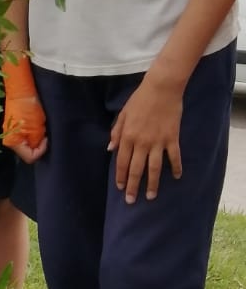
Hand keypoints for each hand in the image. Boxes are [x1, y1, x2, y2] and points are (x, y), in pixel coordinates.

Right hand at [1, 55, 46, 162]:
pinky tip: (38, 123)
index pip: (30, 157)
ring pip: (28, 143)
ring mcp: (12, 132)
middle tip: (45, 133)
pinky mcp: (15, 125)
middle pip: (28, 151)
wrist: (22, 89)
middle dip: (38, 144)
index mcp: (12, 143)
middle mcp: (10, 140)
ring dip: (37, 137)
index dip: (41, 150)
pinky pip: (26, 135)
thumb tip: (38, 147)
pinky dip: (34, 132)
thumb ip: (36, 142)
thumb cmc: (28, 107)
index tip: (46, 138)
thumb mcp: (36, 127)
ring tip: (42, 126)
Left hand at [109, 69, 183, 202]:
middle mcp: (142, 142)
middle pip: (136, 169)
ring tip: (151, 197)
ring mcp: (158, 141)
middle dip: (133, 187)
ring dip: (153, 184)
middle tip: (131, 201)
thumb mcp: (123, 114)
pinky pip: (174, 156)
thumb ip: (116, 132)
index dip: (121, 176)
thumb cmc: (140, 99)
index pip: (122, 162)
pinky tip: (177, 177)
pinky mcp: (172, 138)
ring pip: (154, 168)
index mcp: (128, 137)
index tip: (121, 188)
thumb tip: (110, 149)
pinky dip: (176, 167)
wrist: (162, 88)